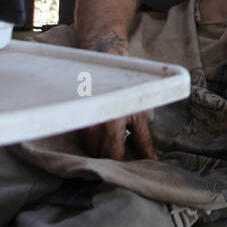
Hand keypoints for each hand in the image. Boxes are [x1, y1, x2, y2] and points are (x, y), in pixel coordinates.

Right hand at [74, 27, 154, 160]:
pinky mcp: (76, 118)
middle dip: (111, 156)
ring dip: (102, 148)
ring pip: (90, 148)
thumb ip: (143, 140)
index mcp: (111, 124)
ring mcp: (81, 122)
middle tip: (123, 150)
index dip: (122, 163)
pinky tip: (102, 130)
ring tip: (113, 137)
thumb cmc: (126, 87)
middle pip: (100, 154)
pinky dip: (93, 139)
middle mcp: (93, 125)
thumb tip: (151, 160)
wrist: (104, 61)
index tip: (130, 165)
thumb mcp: (139, 113)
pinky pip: (84, 138)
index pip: (113, 156)